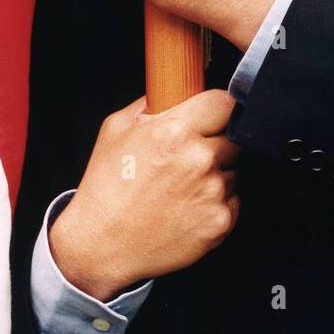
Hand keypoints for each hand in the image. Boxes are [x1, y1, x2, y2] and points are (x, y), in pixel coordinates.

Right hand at [49, 90, 241, 300]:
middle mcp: (199, 159)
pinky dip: (216, 202)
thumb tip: (174, 89)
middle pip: (233, 137)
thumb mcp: (116, 129)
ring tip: (182, 187)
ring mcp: (212, 192)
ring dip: (217, 174)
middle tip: (188, 157)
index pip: (224, 103)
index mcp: (174, 131)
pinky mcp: (219, 222)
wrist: (100, 245)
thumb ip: (150, 103)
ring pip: (233, 170)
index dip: (217, 108)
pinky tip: (188, 207)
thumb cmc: (106, 188)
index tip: (211, 116)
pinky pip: (232, 200)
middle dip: (215, 143)